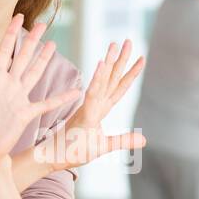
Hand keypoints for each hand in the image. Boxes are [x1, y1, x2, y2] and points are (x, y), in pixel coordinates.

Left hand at [0, 14, 80, 174]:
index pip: (4, 50)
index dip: (12, 33)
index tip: (19, 16)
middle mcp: (8, 86)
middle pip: (23, 57)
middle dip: (33, 40)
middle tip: (43, 24)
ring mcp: (19, 99)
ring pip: (35, 74)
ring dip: (44, 60)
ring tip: (53, 44)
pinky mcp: (26, 114)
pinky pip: (47, 104)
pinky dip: (61, 98)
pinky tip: (75, 92)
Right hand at [37, 39, 146, 172]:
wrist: (53, 158)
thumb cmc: (74, 151)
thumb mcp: (104, 146)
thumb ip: (123, 141)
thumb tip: (145, 140)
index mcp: (101, 109)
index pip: (120, 88)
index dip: (131, 74)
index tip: (142, 58)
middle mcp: (96, 104)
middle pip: (113, 79)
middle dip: (122, 60)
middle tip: (129, 40)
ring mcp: (89, 107)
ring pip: (103, 81)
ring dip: (109, 62)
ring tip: (115, 44)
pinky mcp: (83, 114)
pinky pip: (92, 94)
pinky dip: (98, 79)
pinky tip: (102, 64)